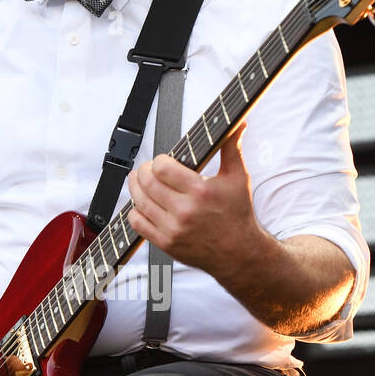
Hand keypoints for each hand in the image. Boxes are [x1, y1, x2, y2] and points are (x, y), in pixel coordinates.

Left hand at [126, 124, 256, 274]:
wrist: (239, 253)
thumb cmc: (238, 214)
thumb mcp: (238, 178)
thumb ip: (231, 148)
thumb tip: (237, 122)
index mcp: (200, 191)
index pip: (162, 167)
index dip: (159, 160)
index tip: (163, 161)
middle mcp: (185, 211)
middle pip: (147, 182)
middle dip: (144, 171)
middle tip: (148, 170)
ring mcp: (173, 229)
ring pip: (139, 201)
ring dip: (135, 188)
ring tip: (140, 182)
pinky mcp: (166, 243)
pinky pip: (138, 223)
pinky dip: (135, 211)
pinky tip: (143, 205)